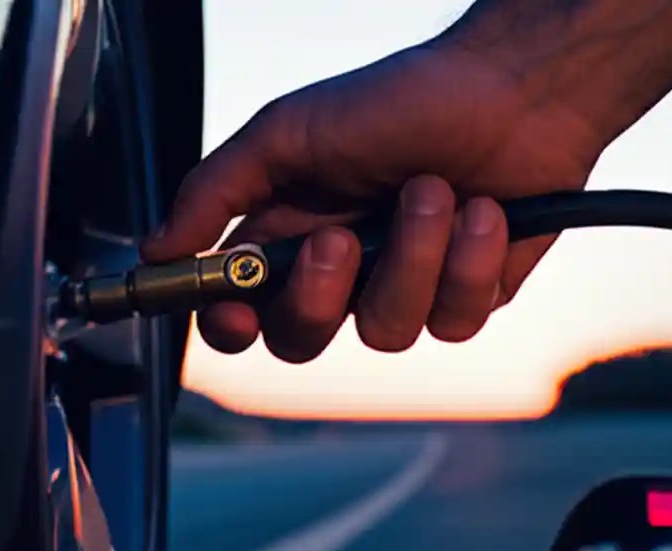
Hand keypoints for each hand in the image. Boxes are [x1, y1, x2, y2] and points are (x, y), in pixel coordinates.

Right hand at [142, 42, 605, 362]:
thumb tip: (156, 249)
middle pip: (302, 340)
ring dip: (411, 257)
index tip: (236, 312)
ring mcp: (406, 287)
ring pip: (385, 332)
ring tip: (436, 190)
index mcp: (291, 232)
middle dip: (319, 296)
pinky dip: (469, 262)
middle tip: (343, 238)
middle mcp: (345, 270)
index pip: (241, 309)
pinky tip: (486, 212)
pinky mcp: (469, 296)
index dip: (231, 326)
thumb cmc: (402, 98)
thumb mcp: (290, 131)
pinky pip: (454, 322)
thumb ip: (217, 191)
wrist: (515, 89)